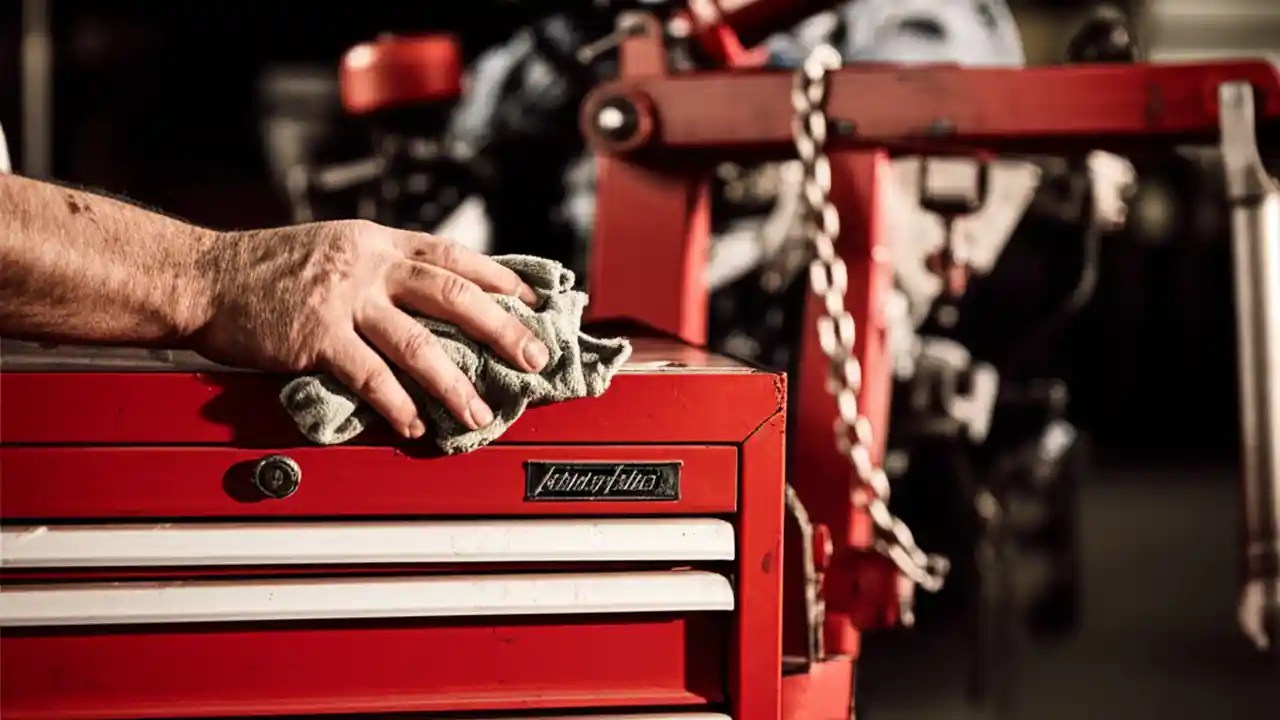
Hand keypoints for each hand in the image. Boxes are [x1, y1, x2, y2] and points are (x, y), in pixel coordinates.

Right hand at [192, 220, 545, 438]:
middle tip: (534, 358)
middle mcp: (367, 265)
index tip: (534, 303)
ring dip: (454, 382)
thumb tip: (435, 300)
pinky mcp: (315, 335)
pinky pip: (368, 375)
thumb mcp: (333, 250)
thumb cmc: (266, 271)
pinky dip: (396, 402)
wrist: (201, 278)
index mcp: (377, 242)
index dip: (499, 280)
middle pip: (451, 295)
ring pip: (417, 343)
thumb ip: (382, 268)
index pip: (453, 256)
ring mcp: (342, 299)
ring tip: (479, 412)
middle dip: (501, 329)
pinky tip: (415, 422)